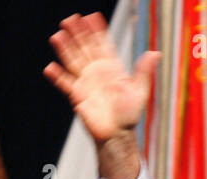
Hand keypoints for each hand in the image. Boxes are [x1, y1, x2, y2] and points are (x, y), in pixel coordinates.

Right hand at [44, 13, 160, 147]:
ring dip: (65, 48)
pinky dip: (58, 77)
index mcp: (111, 68)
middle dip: (78, 33)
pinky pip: (65, 84)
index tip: (92, 16)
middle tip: (71, 18)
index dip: (96, 31)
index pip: (102, 45)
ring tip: (58, 35)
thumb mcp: (140, 90)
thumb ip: (144, 70)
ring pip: (73, 61)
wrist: (118, 134)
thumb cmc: (129, 114)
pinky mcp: (78, 96)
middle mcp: (96, 72)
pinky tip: (50, 68)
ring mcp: (86, 82)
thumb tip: (156, 53)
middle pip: (85, 48)